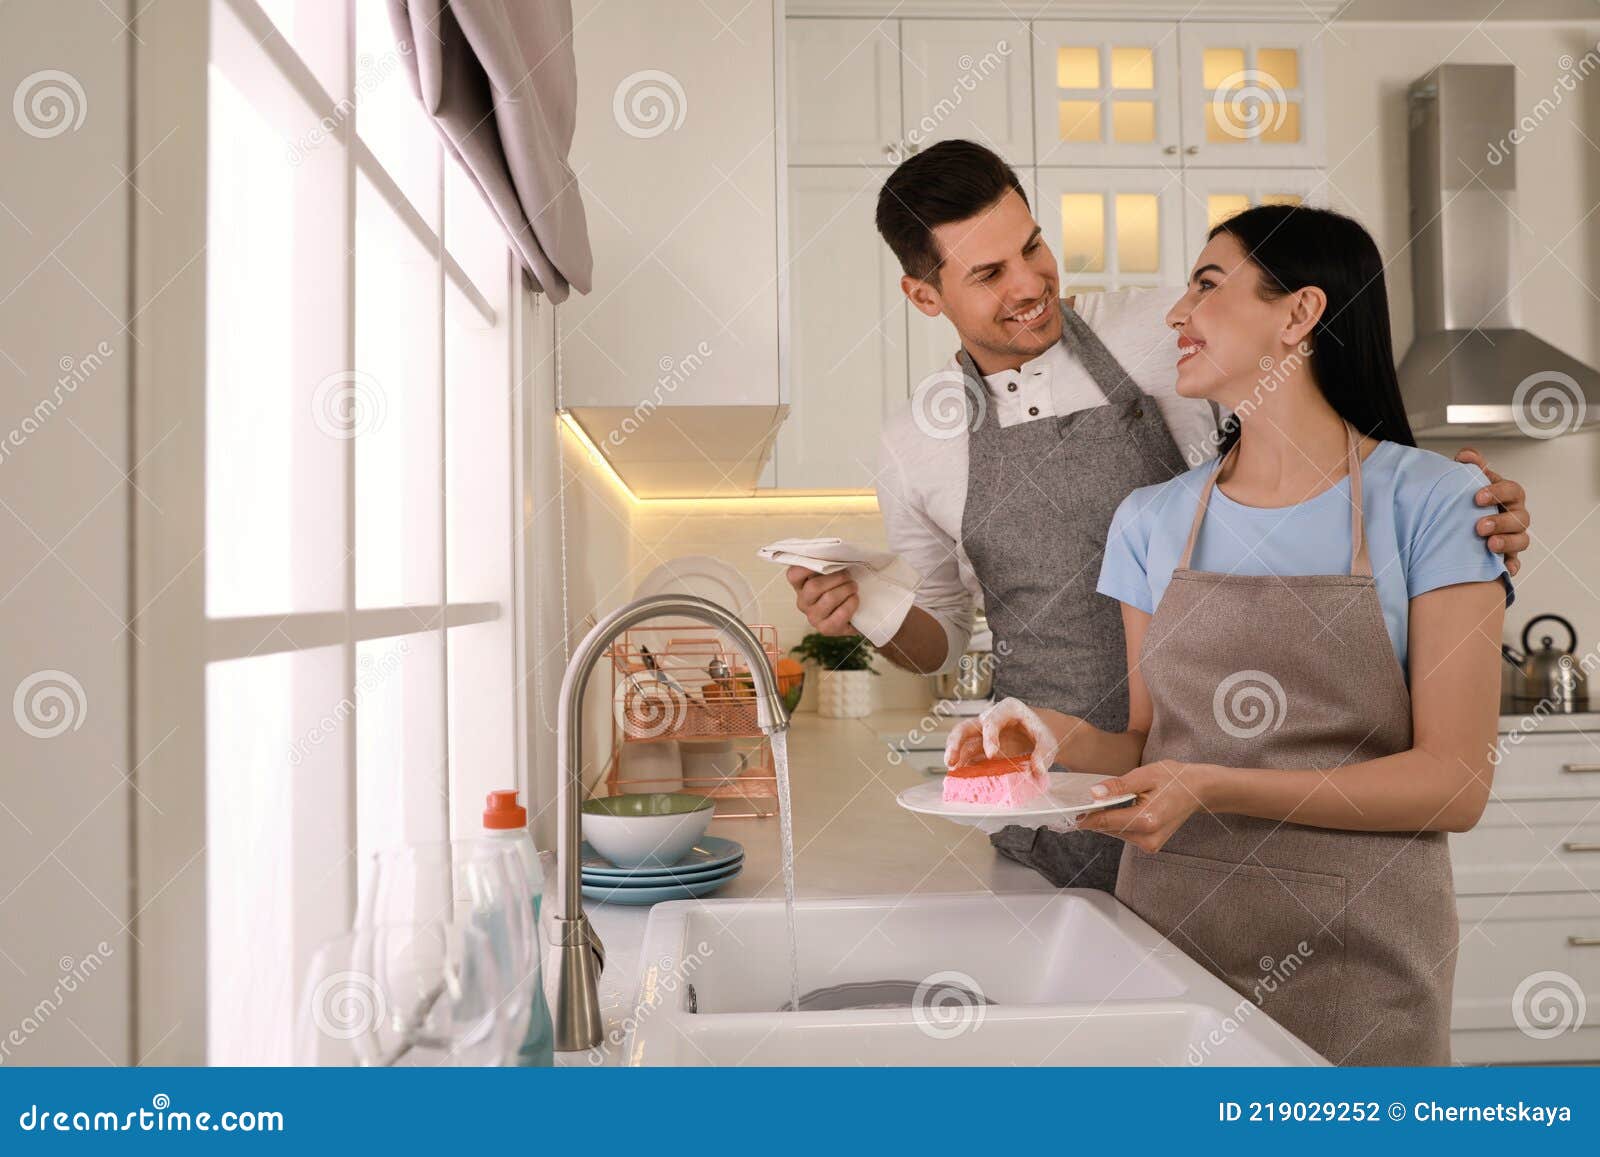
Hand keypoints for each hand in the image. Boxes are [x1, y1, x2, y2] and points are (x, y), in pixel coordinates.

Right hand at [786, 566, 859, 635]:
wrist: (855, 614)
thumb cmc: (842, 589)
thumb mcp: (833, 574)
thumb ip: (829, 564)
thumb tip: (836, 553)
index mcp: (801, 585)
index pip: (794, 574)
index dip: (806, 567)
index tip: (825, 562)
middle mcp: (803, 602)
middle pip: (814, 586)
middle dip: (836, 578)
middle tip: (848, 576)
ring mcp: (813, 617)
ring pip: (829, 598)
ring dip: (846, 589)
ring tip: (853, 587)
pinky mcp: (825, 629)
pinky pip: (840, 614)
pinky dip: (851, 604)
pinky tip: (854, 600)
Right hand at [944, 697, 1058, 777]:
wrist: (1040, 732)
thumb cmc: (1042, 732)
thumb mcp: (1048, 740)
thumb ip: (1043, 753)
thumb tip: (1038, 770)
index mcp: (1008, 709)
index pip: (992, 721)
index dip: (990, 737)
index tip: (991, 755)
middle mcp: (990, 718)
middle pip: (966, 727)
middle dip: (956, 743)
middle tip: (952, 760)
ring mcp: (982, 732)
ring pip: (960, 740)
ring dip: (953, 754)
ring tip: (951, 769)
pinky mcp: (980, 746)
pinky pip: (966, 753)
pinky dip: (961, 763)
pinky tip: (958, 774)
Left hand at [1074, 760, 1217, 852]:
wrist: (1197, 790)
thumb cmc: (1174, 779)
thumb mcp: (1145, 775)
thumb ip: (1118, 785)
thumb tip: (1094, 794)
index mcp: (1147, 820)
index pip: (1106, 821)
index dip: (1085, 815)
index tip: (1069, 810)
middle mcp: (1148, 838)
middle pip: (1108, 828)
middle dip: (1095, 815)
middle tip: (1083, 799)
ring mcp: (1150, 845)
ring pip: (1115, 832)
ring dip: (1106, 818)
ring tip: (1104, 801)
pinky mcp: (1150, 845)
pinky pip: (1124, 833)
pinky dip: (1117, 821)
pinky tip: (1118, 808)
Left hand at [1455, 448, 1530, 576]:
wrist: (1461, 522)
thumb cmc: (1471, 500)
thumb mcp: (1470, 480)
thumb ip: (1471, 465)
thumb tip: (1465, 455)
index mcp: (1507, 495)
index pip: (1511, 490)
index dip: (1497, 492)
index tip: (1477, 497)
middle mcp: (1514, 515)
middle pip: (1519, 518)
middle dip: (1501, 522)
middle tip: (1480, 526)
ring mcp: (1513, 536)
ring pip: (1521, 540)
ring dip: (1507, 542)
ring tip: (1489, 545)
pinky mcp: (1508, 555)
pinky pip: (1515, 562)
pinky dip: (1512, 565)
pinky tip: (1505, 569)